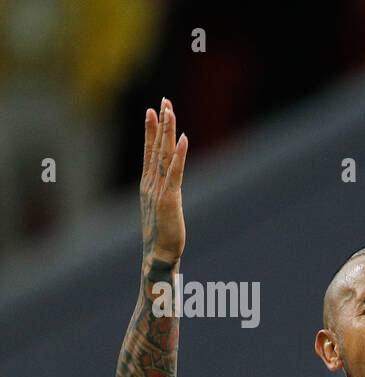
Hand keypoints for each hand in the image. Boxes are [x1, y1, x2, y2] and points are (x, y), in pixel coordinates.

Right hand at [140, 97, 187, 263]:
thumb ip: (163, 197)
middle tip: (164, 99)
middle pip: (155, 146)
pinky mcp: (169, 199)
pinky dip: (179, 155)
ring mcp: (158, 189)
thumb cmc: (162, 237)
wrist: (158, 257)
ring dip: (167, 131)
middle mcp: (151, 183)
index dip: (152, 129)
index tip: (154, 109)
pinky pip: (175, 172)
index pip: (150, 151)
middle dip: (161, 122)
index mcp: (148, 184)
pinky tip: (183, 139)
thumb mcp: (161, 211)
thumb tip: (166, 192)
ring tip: (169, 109)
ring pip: (162, 154)